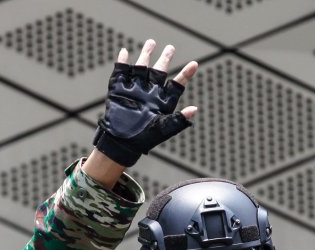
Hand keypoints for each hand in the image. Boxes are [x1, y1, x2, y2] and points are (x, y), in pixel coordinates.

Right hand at [92, 39, 198, 167]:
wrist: (121, 142)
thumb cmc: (145, 139)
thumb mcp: (163, 129)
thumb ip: (178, 120)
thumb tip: (194, 110)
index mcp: (163, 101)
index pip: (177, 84)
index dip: (186, 74)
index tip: (195, 64)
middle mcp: (150, 92)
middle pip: (159, 71)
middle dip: (165, 58)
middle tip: (170, 47)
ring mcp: (135, 88)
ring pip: (142, 67)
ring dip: (146, 54)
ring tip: (151, 43)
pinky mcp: (119, 88)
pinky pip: (122, 71)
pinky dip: (123, 61)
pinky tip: (125, 52)